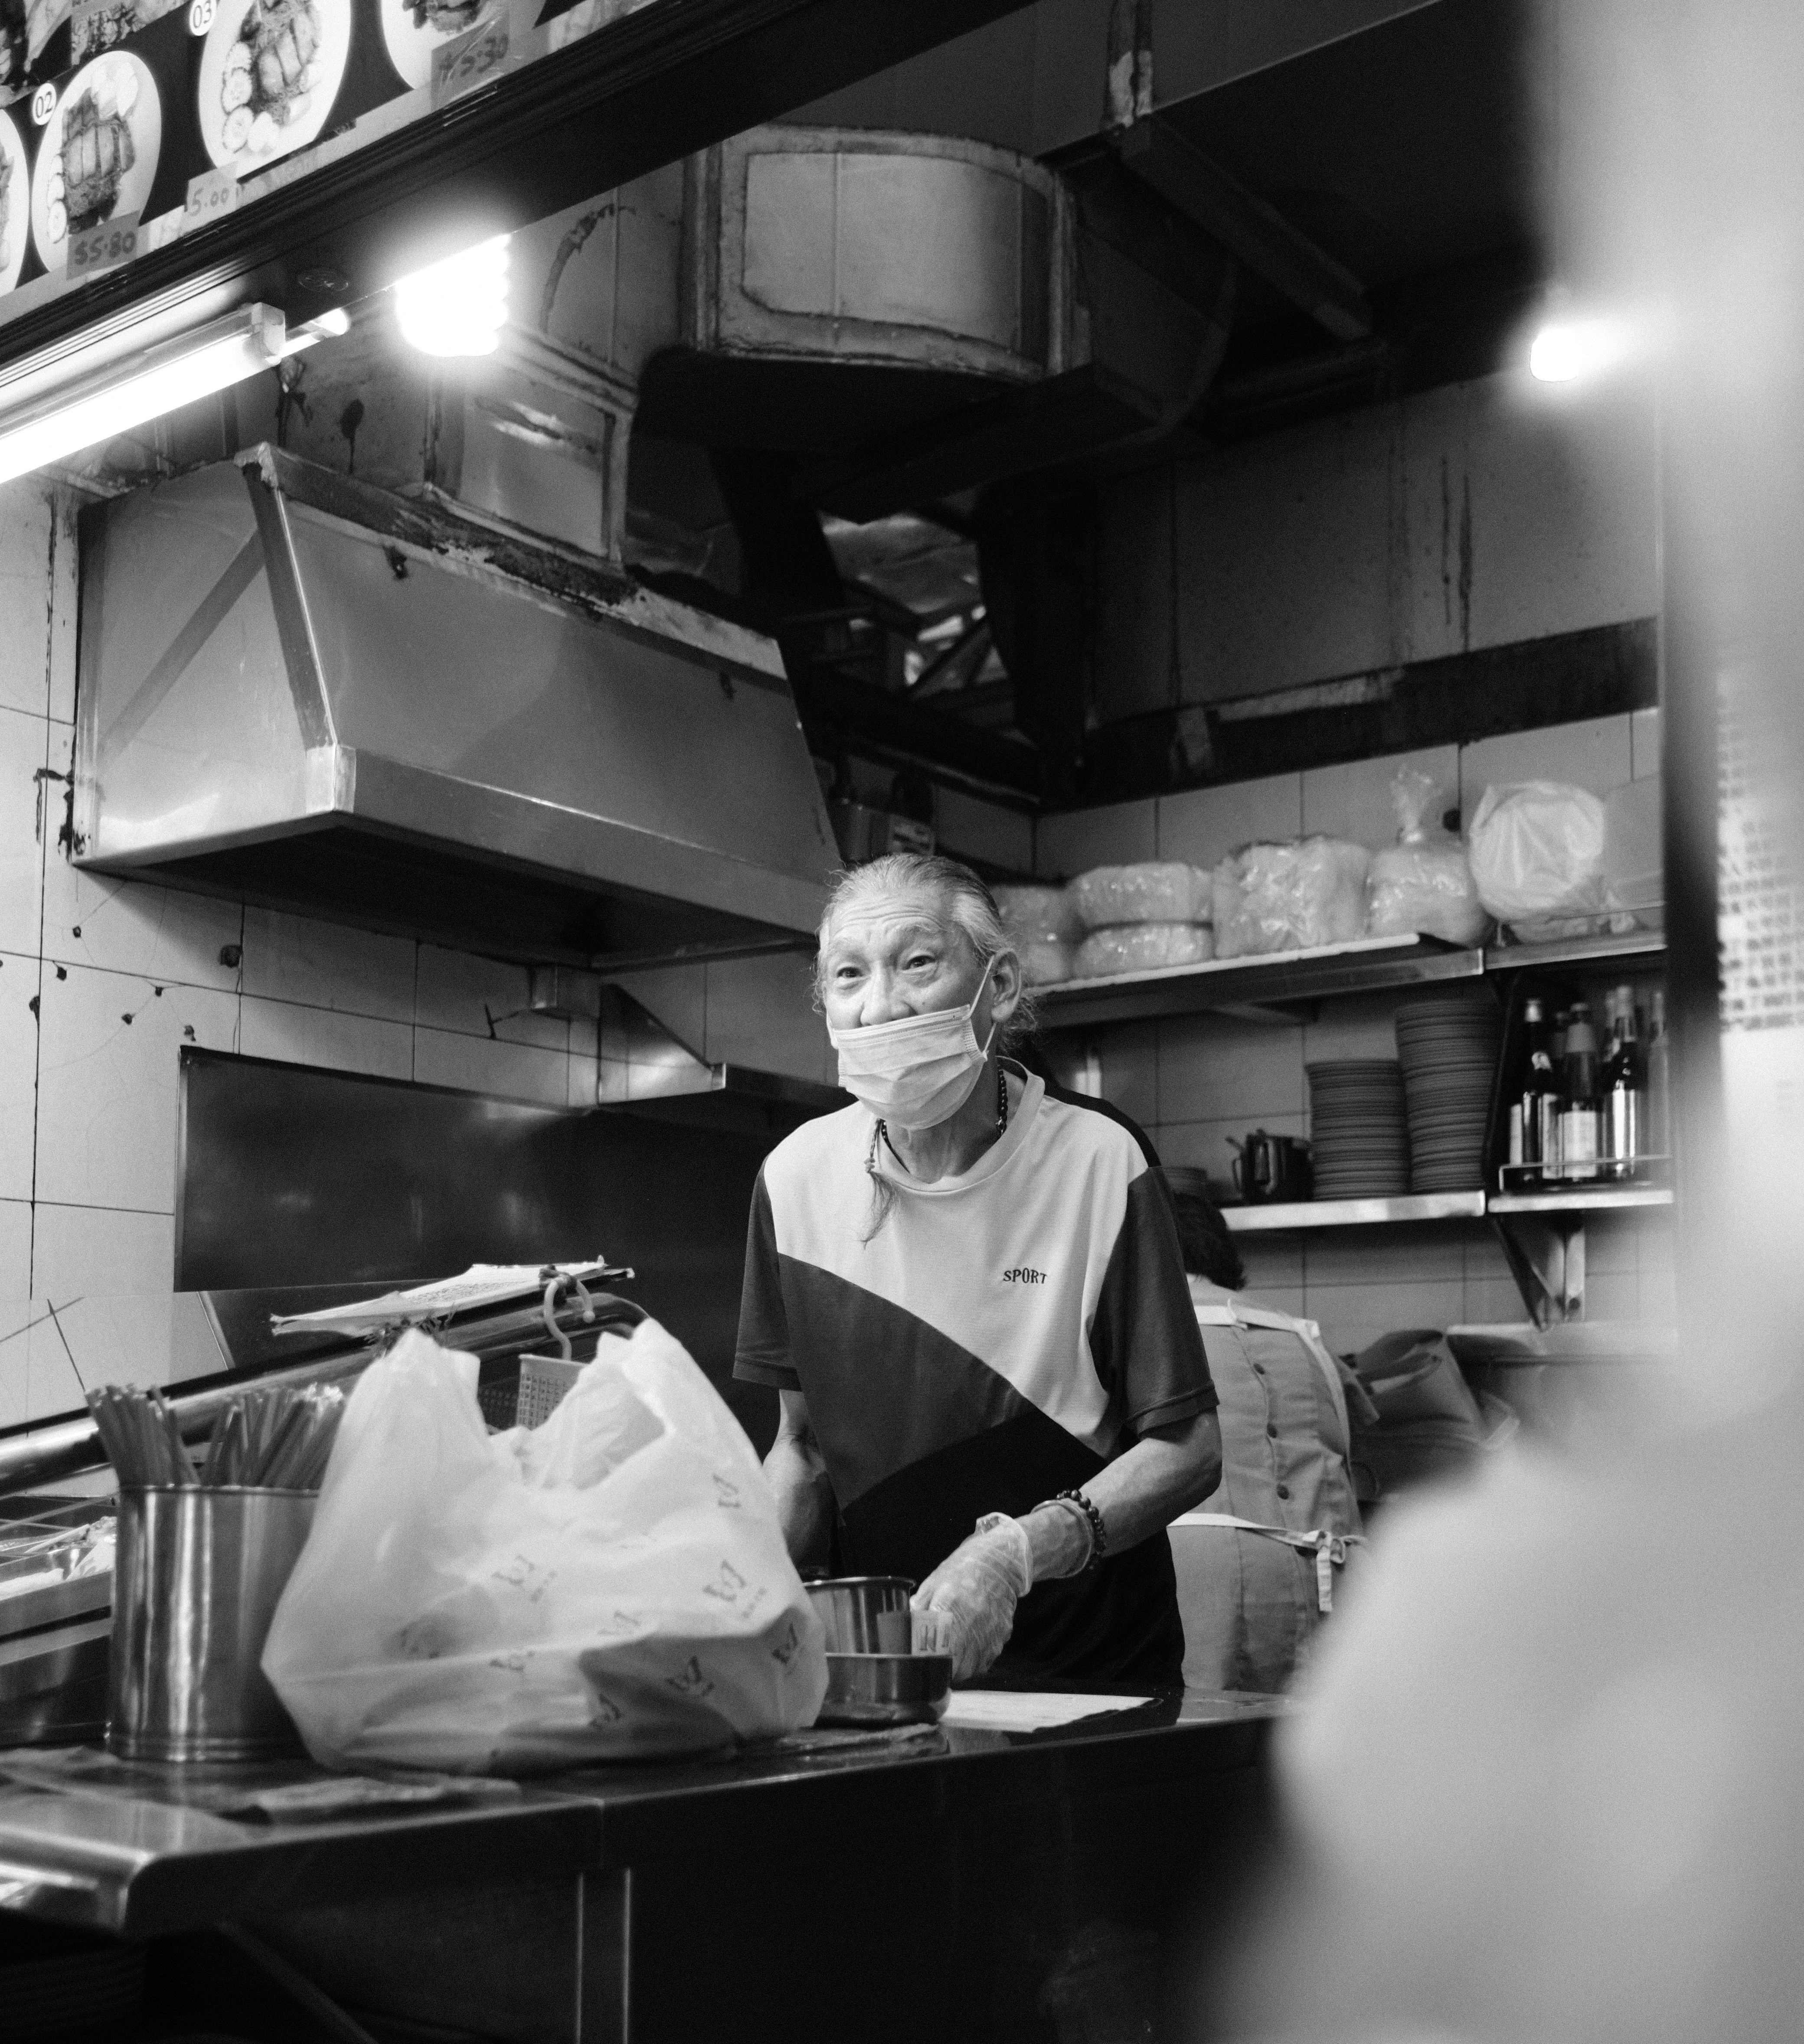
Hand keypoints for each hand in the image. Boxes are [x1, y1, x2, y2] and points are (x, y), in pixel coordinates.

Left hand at [911, 1515, 1032, 1680]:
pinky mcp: (1001, 1639)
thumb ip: (918, 1608)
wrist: (1000, 1563)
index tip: (919, 1663)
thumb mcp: (934, 1583)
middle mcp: (972, 1622)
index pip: (935, 1648)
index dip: (926, 1661)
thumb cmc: (963, 1571)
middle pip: (954, 1666)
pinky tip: (967, 1648)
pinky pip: (984, 1663)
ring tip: (949, 1656)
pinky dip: (973, 1663)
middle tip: (932, 1662)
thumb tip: (900, 1627)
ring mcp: (989, 1633)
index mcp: (949, 1606)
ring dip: (957, 1669)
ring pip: (969, 1670)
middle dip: (940, 1669)